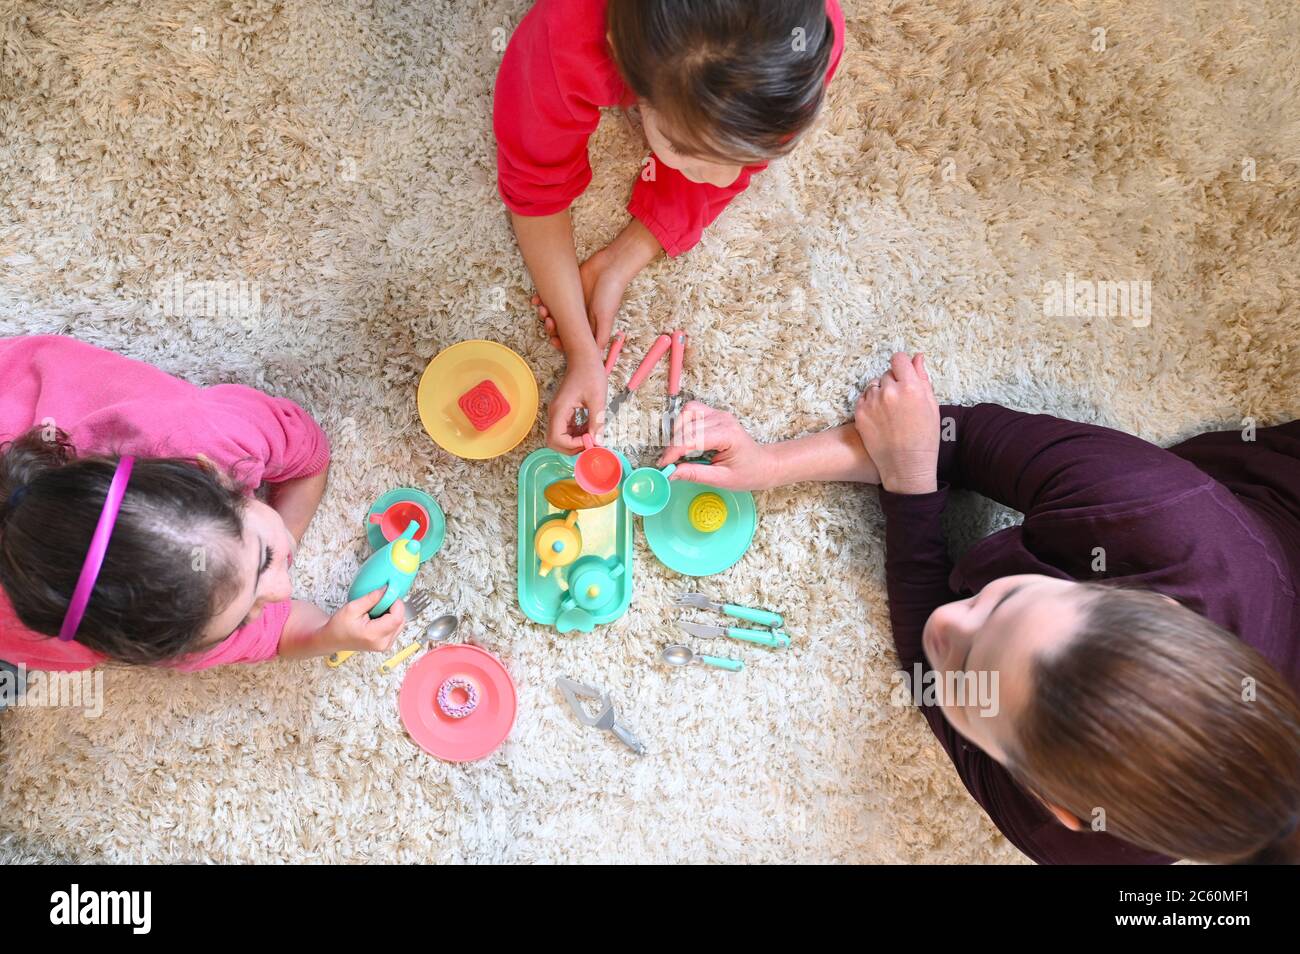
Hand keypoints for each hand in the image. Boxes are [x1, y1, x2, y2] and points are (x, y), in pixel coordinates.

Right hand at [320, 587, 406, 653]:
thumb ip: (372, 598)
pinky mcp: (386, 644)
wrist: (333, 639)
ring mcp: (385, 645)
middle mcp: (382, 643)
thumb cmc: (339, 626)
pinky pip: (396, 628)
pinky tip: (378, 617)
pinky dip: (390, 619)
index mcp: (374, 635)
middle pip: (400, 620)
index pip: (397, 617)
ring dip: (392, 613)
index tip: (389, 594)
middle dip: (393, 607)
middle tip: (379, 602)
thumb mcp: (352, 608)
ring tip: (376, 611)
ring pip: (400, 623)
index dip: (396, 603)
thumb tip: (387, 589)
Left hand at [534, 220, 659, 350]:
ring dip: (544, 314)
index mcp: (588, 327)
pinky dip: (540, 300)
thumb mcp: (606, 318)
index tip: (554, 341)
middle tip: (549, 321)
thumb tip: (595, 356)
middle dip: (550, 328)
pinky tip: (536, 299)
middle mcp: (578, 317)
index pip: (570, 341)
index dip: (560, 343)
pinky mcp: (564, 290)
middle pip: (558, 328)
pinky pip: (548, 298)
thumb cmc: (610, 293)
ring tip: (542, 308)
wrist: (609, 267)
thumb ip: (600, 336)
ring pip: (552, 314)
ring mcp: (570, 304)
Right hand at [548, 352, 607, 452]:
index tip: (590, 440)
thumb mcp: (597, 398)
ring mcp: (558, 413)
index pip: (557, 439)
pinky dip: (577, 434)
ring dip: (576, 441)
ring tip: (593, 435)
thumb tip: (598, 442)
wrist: (584, 357)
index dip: (573, 445)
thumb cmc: (590, 373)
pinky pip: (567, 430)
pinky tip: (590, 428)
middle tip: (591, 442)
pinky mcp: (564, 412)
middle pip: (555, 442)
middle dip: (573, 447)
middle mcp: (555, 413)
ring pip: (561, 437)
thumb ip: (596, 421)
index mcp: (559, 410)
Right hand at [658, 402, 779, 491]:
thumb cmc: (748, 472)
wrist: (764, 464)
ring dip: (677, 432)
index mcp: (727, 435)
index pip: (692, 438)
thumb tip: (671, 473)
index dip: (674, 452)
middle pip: (687, 426)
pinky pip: (691, 412)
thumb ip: (695, 474)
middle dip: (673, 445)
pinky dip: (683, 425)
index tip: (663, 465)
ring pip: (687, 414)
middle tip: (669, 463)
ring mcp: (719, 414)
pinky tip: (685, 441)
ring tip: (677, 452)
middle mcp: (722, 419)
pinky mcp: (714, 414)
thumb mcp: (722, 479)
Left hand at [853, 353, 939, 493]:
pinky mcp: (860, 413)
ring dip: (881, 393)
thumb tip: (917, 357)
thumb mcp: (931, 406)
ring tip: (890, 412)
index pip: (899, 359)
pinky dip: (870, 404)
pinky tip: (880, 418)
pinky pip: (864, 398)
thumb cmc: (924, 437)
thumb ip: (922, 379)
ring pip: (874, 385)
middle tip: (901, 402)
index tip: (903, 374)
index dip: (902, 365)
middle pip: (887, 373)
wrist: (906, 465)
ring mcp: (872, 402)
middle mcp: (890, 391)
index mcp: (911, 387)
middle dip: (893, 383)